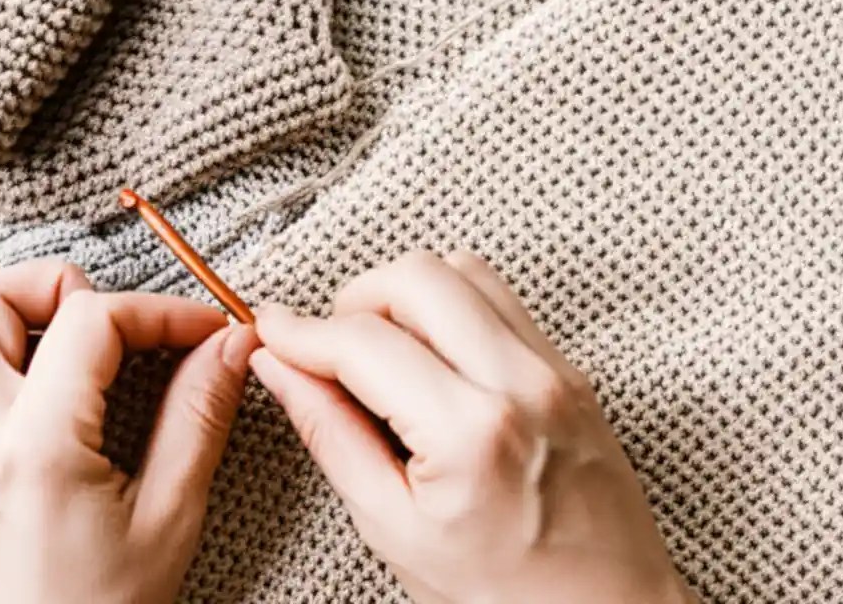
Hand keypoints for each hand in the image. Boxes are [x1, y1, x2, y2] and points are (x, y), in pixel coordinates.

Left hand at [0, 260, 256, 603]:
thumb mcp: (167, 524)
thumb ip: (199, 420)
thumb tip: (230, 349)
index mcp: (31, 448)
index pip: (89, 318)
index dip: (161, 309)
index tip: (204, 331)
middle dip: (64, 287)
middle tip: (122, 325)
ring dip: (20, 316)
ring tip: (86, 355)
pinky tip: (46, 395)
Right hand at [253, 251, 697, 603]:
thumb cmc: (507, 591)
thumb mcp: (395, 529)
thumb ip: (331, 436)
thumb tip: (282, 369)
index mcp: (472, 432)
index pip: (365, 341)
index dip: (302, 331)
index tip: (272, 332)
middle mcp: (522, 383)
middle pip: (418, 276)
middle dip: (356, 299)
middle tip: (333, 348)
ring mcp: (555, 369)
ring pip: (464, 271)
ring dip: (407, 295)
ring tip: (384, 354)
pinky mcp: (570, 369)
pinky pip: (501, 301)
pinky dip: (452, 309)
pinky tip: (433, 361)